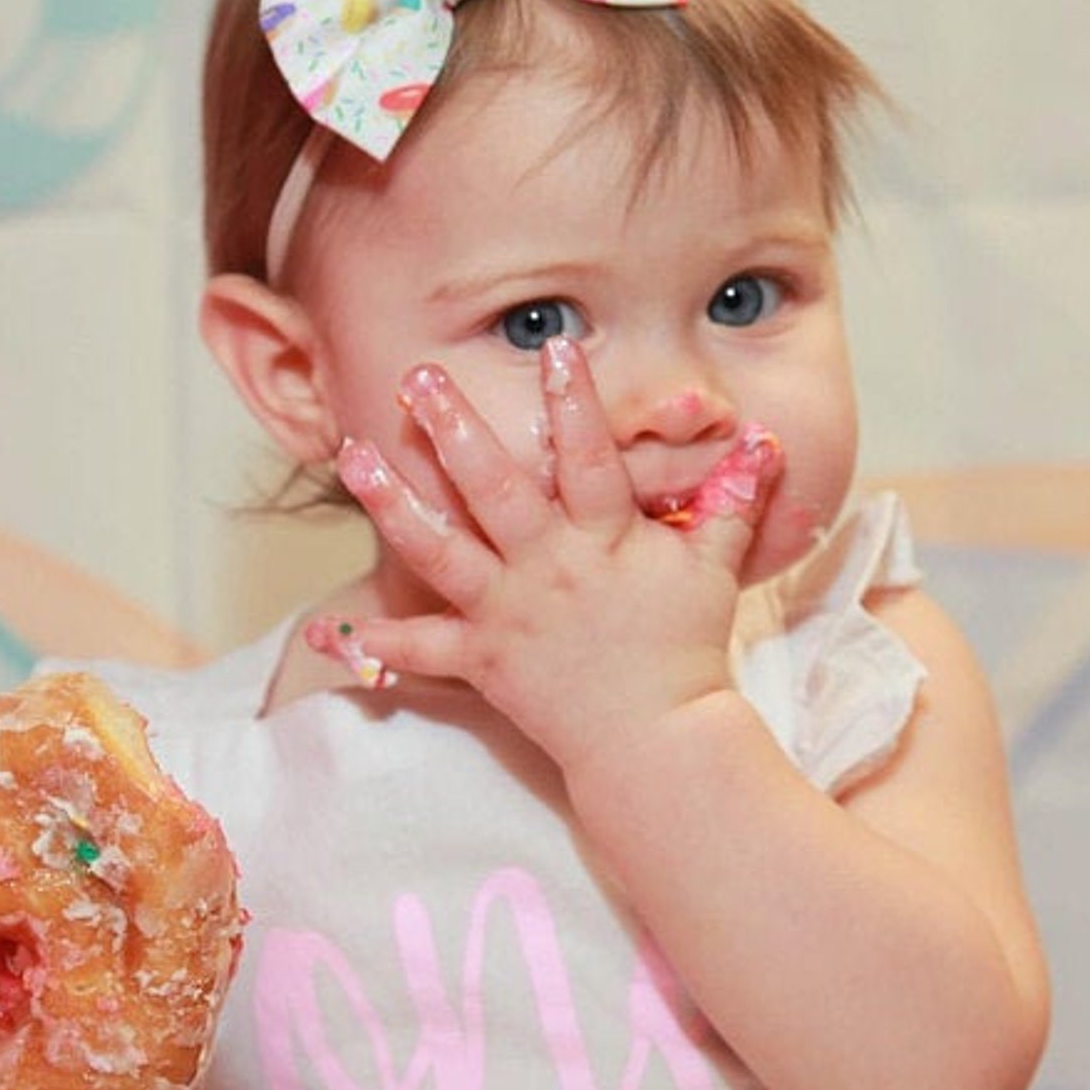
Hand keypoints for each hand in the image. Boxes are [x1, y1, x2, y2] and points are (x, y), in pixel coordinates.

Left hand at [332, 336, 780, 766]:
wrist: (655, 740)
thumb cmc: (683, 651)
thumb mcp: (713, 572)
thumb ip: (730, 505)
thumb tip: (765, 442)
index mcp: (603, 541)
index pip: (590, 459)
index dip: (575, 404)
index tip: (554, 349)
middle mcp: (546, 569)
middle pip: (496, 490)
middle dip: (456, 430)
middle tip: (418, 379)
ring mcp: (507, 614)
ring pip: (440, 551)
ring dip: (394, 503)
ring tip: (353, 457)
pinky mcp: (482, 660)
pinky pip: (420, 651)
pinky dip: (374, 644)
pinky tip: (323, 632)